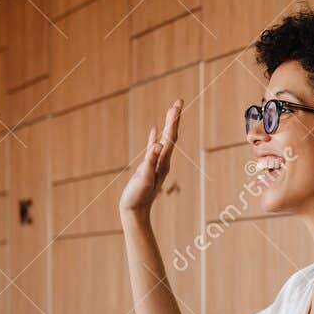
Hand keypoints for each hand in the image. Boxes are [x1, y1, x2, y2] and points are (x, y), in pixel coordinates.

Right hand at [119, 99, 181, 217]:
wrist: (135, 212)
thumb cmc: (138, 197)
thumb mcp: (144, 179)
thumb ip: (150, 162)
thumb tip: (158, 145)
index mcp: (163, 162)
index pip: (170, 137)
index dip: (174, 121)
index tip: (177, 106)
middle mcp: (162, 161)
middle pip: (170, 136)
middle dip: (174, 119)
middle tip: (178, 102)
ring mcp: (156, 163)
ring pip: (164, 140)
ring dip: (167, 125)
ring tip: (171, 112)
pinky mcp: (148, 166)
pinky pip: (153, 148)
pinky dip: (155, 138)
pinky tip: (155, 130)